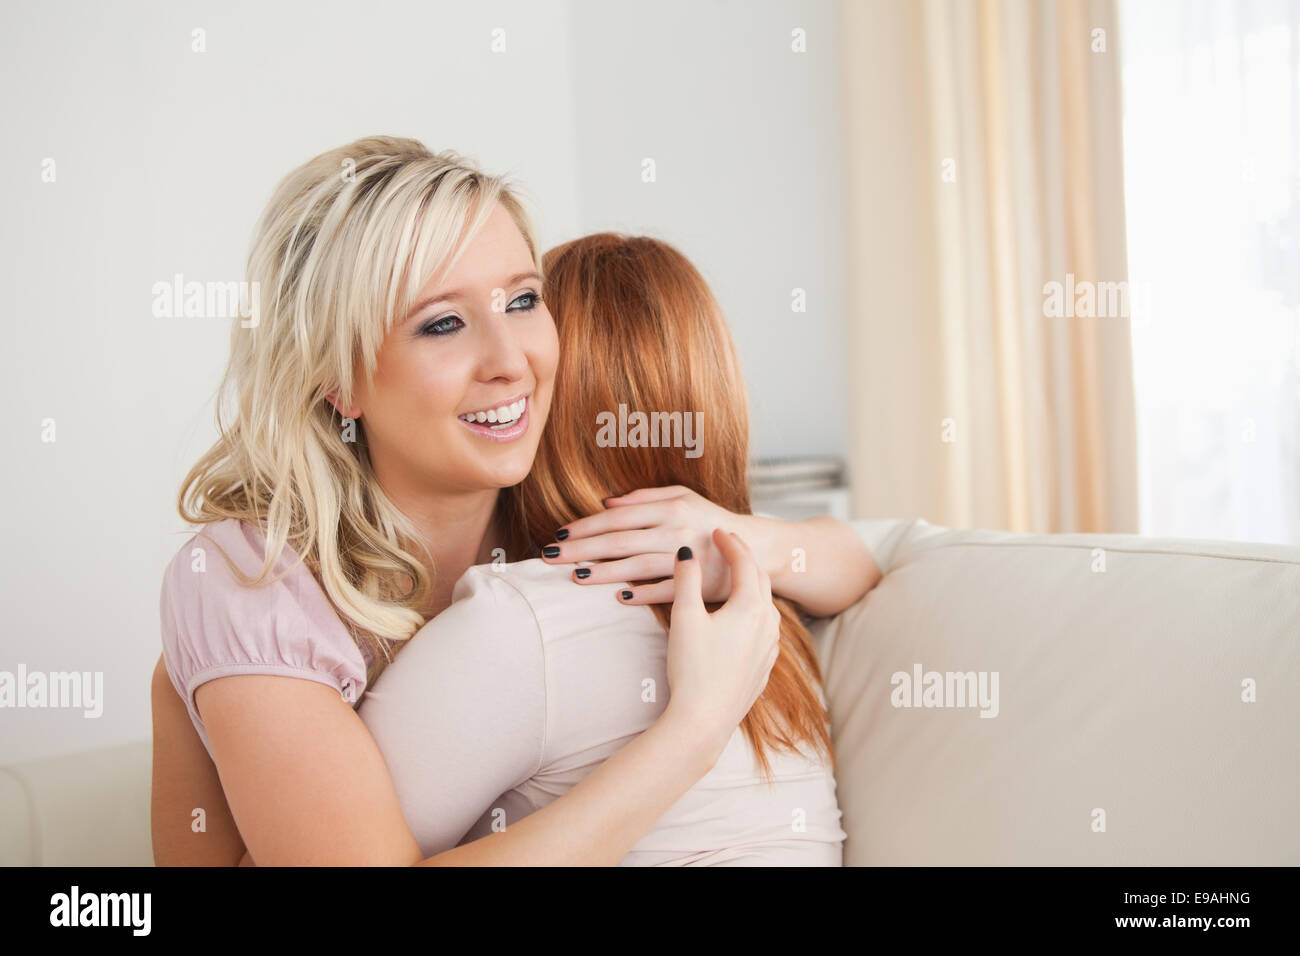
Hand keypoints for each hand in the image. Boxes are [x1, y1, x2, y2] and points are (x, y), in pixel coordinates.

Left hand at [542, 485, 771, 603]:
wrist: (756, 549)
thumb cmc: (712, 520)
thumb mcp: (683, 497)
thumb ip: (645, 498)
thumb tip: (607, 503)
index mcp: (670, 507)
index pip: (618, 517)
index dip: (586, 526)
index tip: (559, 534)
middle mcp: (675, 530)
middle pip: (619, 541)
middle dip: (581, 549)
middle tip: (549, 557)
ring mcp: (686, 559)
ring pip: (635, 565)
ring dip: (603, 572)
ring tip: (575, 577)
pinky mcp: (698, 584)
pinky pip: (663, 590)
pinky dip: (641, 593)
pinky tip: (617, 596)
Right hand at [660, 528, 780, 754]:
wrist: (704, 720)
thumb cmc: (693, 669)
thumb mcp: (685, 617)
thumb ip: (687, 579)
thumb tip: (687, 551)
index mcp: (751, 607)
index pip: (745, 563)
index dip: (731, 543)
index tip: (718, 530)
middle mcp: (768, 624)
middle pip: (760, 580)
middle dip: (745, 559)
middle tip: (729, 544)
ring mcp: (769, 647)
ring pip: (765, 605)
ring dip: (751, 585)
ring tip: (736, 576)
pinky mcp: (763, 667)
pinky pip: (764, 629)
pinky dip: (753, 612)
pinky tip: (742, 617)